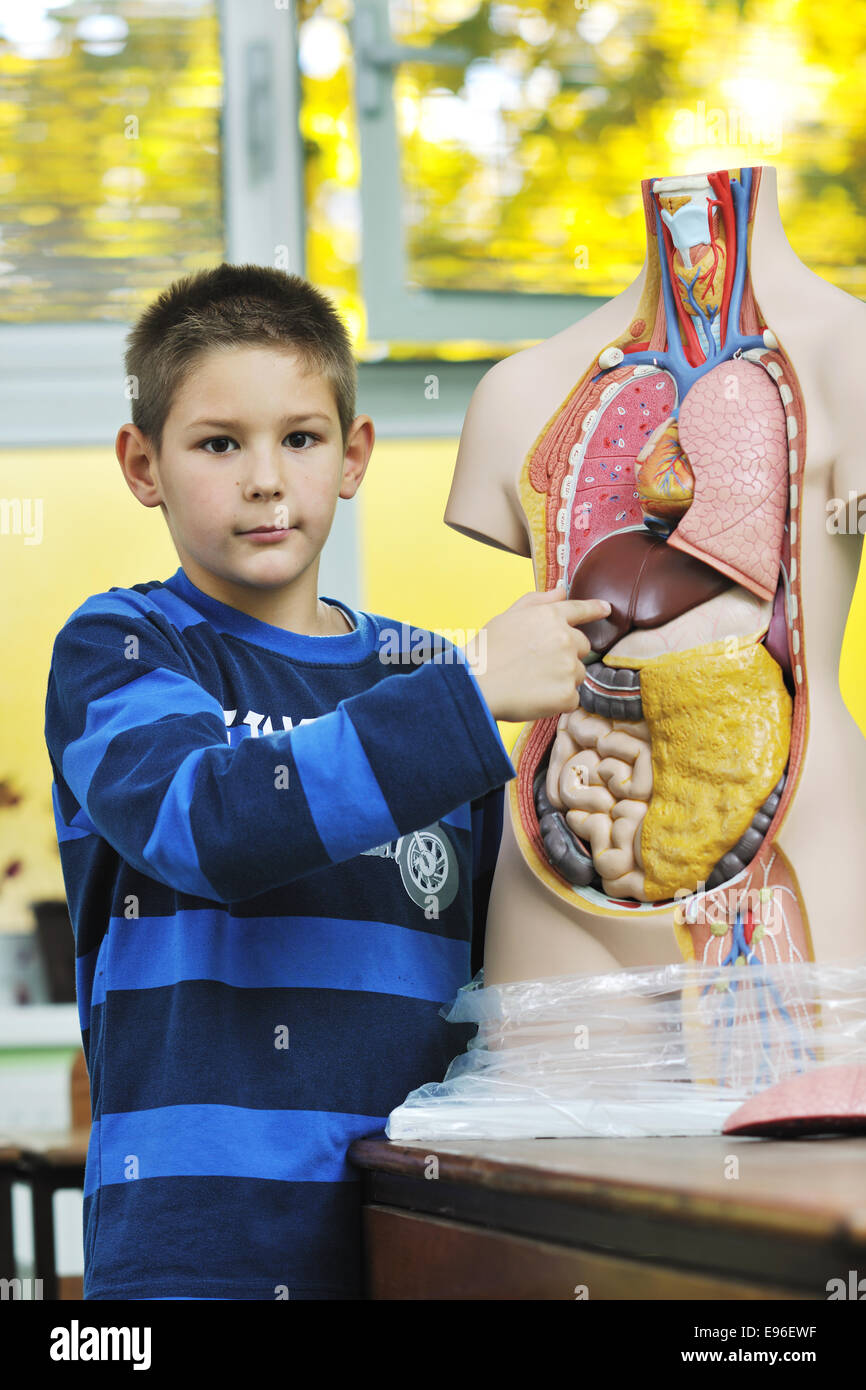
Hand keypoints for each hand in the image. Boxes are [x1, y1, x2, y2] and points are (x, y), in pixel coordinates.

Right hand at [462, 585, 610, 722]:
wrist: (476, 685)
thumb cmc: (486, 651)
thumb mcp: (507, 617)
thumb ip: (537, 602)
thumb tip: (561, 590)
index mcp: (550, 617)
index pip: (581, 610)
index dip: (595, 609)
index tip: (606, 609)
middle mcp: (565, 639)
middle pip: (582, 647)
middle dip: (567, 654)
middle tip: (539, 664)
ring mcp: (568, 668)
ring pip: (578, 674)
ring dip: (562, 679)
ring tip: (533, 682)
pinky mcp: (567, 694)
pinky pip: (572, 698)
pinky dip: (558, 701)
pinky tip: (536, 697)